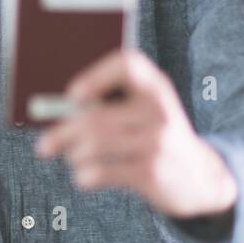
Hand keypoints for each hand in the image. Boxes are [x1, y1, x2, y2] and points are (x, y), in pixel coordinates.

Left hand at [33, 48, 237, 219]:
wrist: (200, 177)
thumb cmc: (154, 138)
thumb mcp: (143, 112)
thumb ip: (108, 105)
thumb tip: (53, 110)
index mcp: (155, 86)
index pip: (126, 65)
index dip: (96, 76)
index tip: (72, 95)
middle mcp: (159, 109)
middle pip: (96, 115)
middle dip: (63, 132)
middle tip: (43, 146)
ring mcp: (158, 141)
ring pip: (95, 145)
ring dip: (74, 155)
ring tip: (74, 158)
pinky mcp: (153, 171)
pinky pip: (102, 171)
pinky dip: (85, 175)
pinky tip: (85, 176)